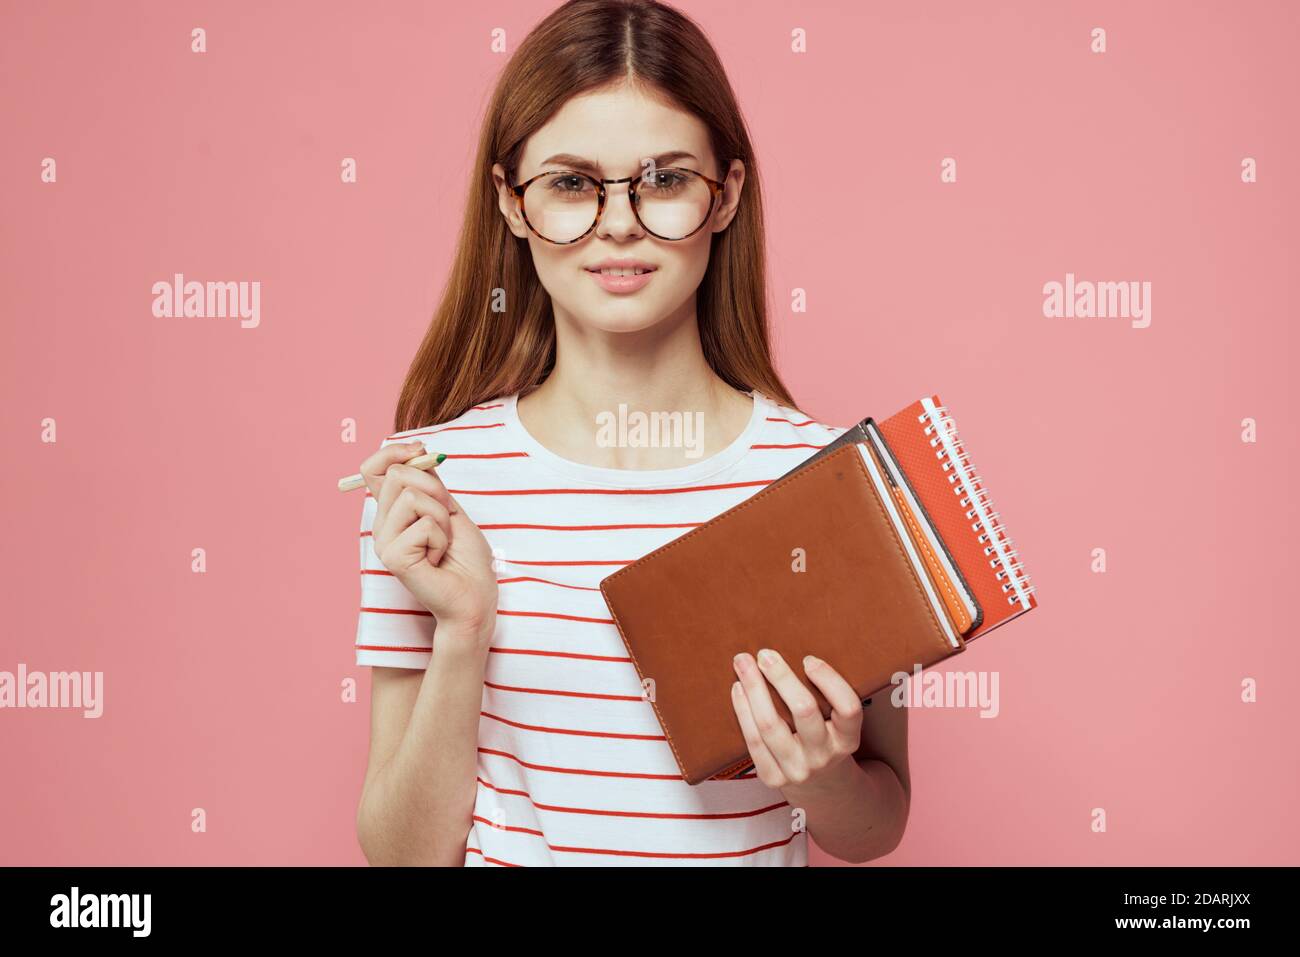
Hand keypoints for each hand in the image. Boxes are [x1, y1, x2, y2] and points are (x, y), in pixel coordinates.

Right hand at [359, 441, 497, 647]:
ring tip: (442, 543)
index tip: (421, 451)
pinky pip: (424, 525)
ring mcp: (384, 542)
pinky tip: (438, 559)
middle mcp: (382, 526)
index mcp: (392, 513)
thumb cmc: (466, 558)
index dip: (394, 451)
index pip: (374, 468)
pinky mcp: (393, 557)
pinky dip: (442, 538)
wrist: (475, 597)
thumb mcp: (449, 509)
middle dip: (435, 490)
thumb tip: (418, 449)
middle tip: (446, 521)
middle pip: (398, 474)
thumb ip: (429, 482)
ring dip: (442, 518)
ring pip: (413, 496)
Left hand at [730, 649, 862, 792]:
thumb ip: (827, 695)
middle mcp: (825, 756)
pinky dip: (743, 712)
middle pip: (804, 711)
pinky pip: (753, 741)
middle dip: (781, 677)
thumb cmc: (824, 738)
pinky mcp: (773, 777)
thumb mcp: (837, 723)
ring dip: (754, 689)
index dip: (829, 680)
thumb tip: (798, 644)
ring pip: (771, 725)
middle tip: (765, 654)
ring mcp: (798, 770)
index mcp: (848, 740)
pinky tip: (737, 689)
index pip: (848, 708)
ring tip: (743, 664)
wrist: (818, 787)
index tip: (808, 659)